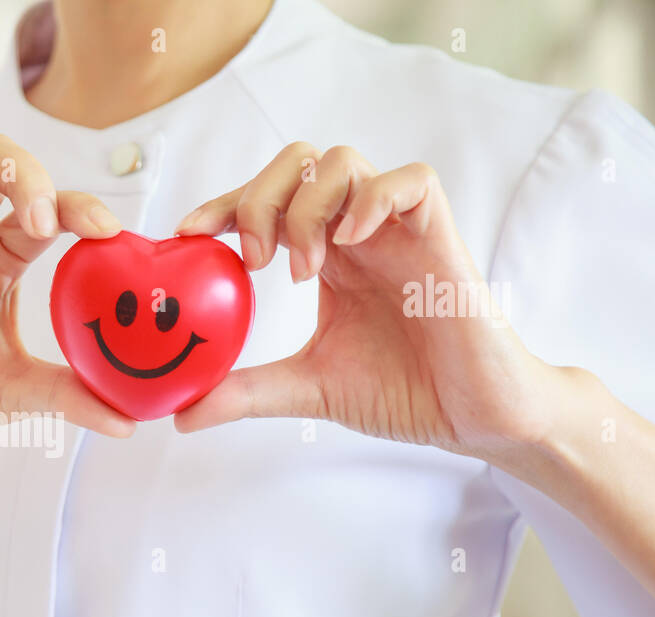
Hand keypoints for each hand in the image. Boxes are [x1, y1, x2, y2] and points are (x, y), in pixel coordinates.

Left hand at [174, 143, 560, 463]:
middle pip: (298, 162)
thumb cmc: (403, 392)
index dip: (222, 204)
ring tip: (303, 270)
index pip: (265, 200)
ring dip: (307, 206)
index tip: (186, 235)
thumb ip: (246, 392)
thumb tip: (182, 415)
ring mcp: (397, 231)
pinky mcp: (441, 239)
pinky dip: (372, 199)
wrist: (473, 417)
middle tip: (254, 261)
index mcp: (325, 257)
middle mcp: (357, 233)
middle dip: (259, 198)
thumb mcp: (306, 388)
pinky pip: (412, 180)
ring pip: (344, 161)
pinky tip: (348, 244)